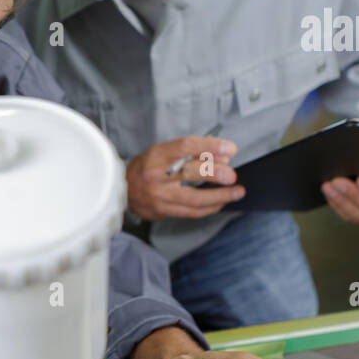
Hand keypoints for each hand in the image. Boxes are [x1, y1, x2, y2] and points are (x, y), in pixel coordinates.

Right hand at [125, 136, 244, 219]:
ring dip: (219, 196)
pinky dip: (210, 207)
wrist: (121, 189)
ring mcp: (159, 195)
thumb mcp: (163, 152)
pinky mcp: (163, 211)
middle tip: (232, 175)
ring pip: (194, 199)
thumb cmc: (147, 167)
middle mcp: (156, 175)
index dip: (209, 146)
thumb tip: (223, 157)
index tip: (230, 148)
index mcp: (157, 155)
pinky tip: (222, 202)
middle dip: (213, 173)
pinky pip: (192, 212)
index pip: (185, 146)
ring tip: (237, 192)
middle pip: (188, 173)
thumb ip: (191, 153)